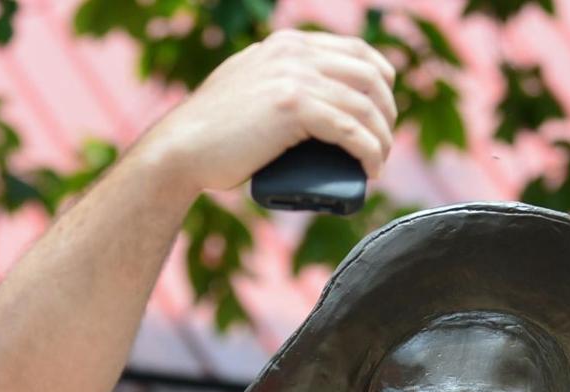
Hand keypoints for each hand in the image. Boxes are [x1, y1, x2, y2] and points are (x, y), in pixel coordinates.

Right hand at [142, 30, 396, 198]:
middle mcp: (295, 52)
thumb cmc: (213, 136)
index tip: (384, 111)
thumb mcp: (249, 90)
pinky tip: (373, 168)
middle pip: (369, 75)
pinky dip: (369, 151)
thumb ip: (273, 84)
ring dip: (382, 138)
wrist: (182, 150)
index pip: (356, 51)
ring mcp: (294, 77)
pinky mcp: (293, 108)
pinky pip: (350, 128)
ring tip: (378, 164)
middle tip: (383, 144)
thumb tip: (299, 108)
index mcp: (288, 44)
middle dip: (387, 112)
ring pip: (364, 105)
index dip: (382, 80)